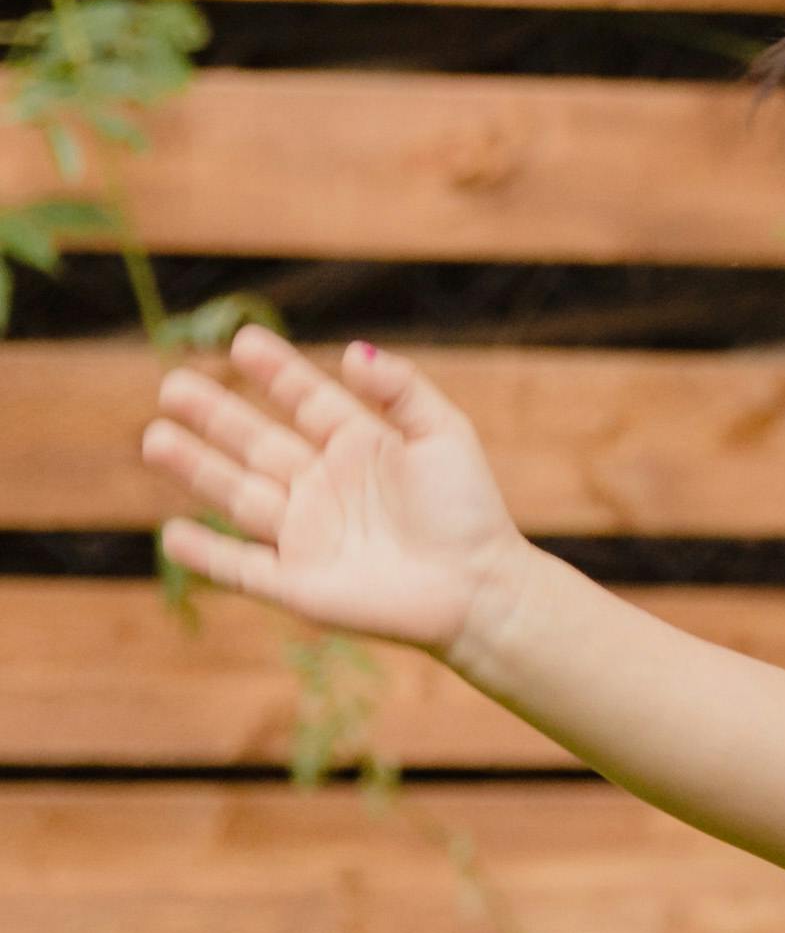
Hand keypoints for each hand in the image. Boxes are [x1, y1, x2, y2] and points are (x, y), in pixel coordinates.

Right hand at [145, 328, 534, 661]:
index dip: (276, 372)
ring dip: (197, 469)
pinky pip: (242, 568)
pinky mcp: (298, 585)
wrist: (481, 590)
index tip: (243, 343)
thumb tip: (353, 351)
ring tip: (155, 438)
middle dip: (215, 416)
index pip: (306, 400)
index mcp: (358, 446)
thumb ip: (401, 390)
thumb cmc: (469, 511)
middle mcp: (323, 487)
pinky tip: (173, 534)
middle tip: (173, 385)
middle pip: (256, 444)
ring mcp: (306, 535)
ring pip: (238, 496)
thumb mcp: (443, 435)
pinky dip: (207, 555)